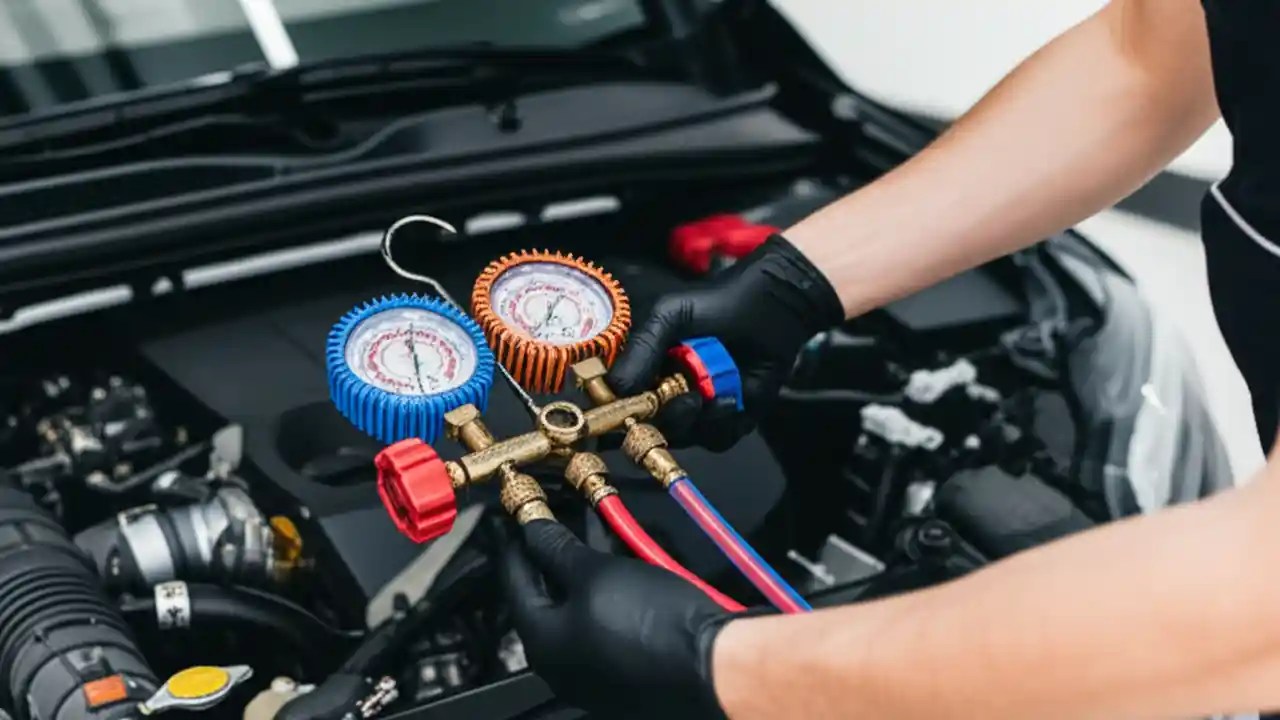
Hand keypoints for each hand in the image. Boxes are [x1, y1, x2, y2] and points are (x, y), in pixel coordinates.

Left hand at [502, 520, 735, 719]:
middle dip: (557, 557)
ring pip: (582, 611)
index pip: (515, 583)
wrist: (714, 663)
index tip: (520, 519)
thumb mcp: (597, 571)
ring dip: (588, 574)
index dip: (518, 543)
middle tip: (560, 523)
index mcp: (543, 646)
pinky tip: (627, 572)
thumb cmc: (654, 625)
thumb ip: (557, 549)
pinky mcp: (628, 673)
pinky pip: (607, 626)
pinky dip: (611, 596)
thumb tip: (535, 529)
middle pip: (549, 599)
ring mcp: (596, 674)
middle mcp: (563, 668)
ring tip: (598, 538)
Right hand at [608, 235, 842, 449]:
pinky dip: (724, 423)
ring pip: (686, 437)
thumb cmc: (716, 305)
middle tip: (689, 399)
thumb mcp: (669, 316)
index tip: (631, 410)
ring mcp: (697, 411)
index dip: (621, 412)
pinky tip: (733, 398)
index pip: (621, 402)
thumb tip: (615, 388)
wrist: (770, 308)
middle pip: (652, 429)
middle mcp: (666, 394)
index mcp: (645, 370)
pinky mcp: (728, 421)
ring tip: (717, 395)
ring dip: (701, 420)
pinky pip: (717, 438)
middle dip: (670, 419)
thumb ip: (641, 349)